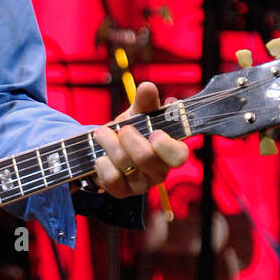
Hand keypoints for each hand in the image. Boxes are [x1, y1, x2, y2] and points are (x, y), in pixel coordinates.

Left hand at [92, 81, 188, 197]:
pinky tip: (100, 156)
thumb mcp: (137, 114)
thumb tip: (148, 87)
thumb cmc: (128, 131)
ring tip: (102, 133)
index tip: (153, 132)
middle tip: (122, 129)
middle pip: (146, 159)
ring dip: (109, 144)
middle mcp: (159, 171)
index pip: (179, 156)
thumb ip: (145, 102)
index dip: (166, 145)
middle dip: (129, 138)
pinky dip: (102, 162)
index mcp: (170, 152)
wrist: (105, 149)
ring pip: (125, 166)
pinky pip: (111, 179)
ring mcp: (140, 184)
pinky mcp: (121, 192)